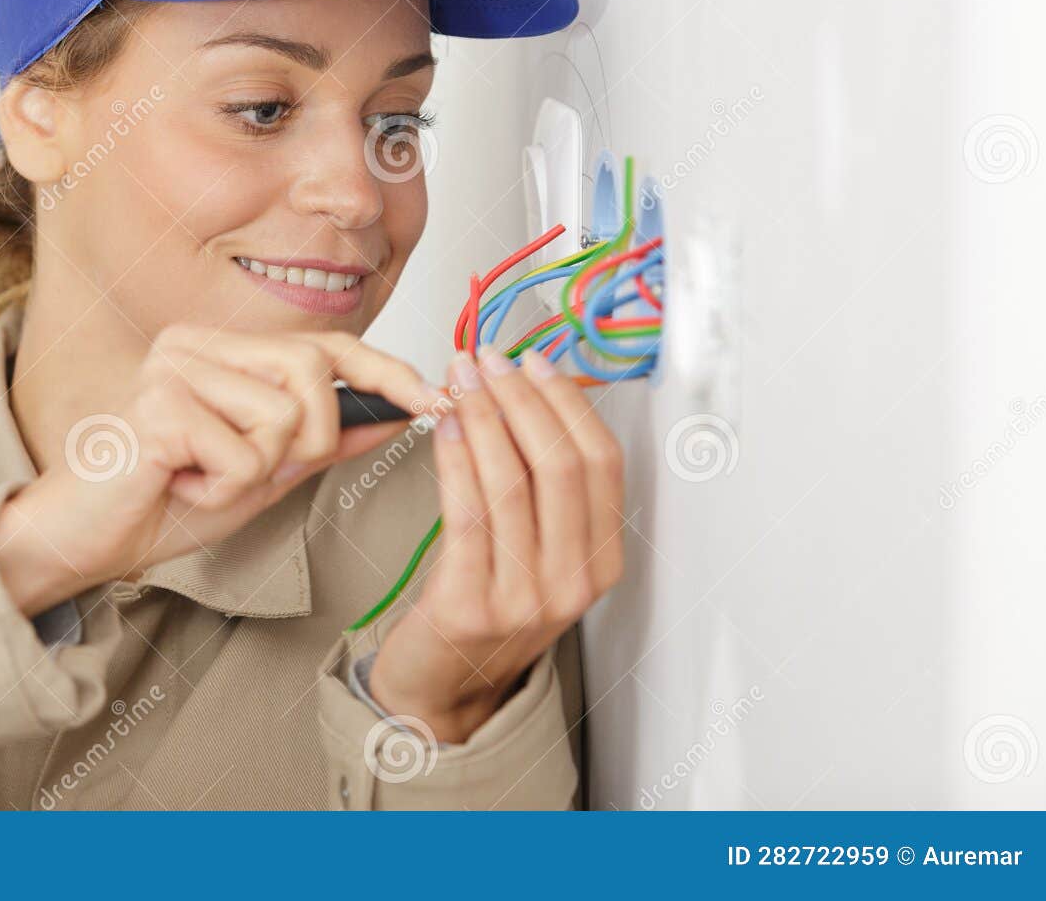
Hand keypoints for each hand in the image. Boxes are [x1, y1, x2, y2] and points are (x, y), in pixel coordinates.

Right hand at [0, 324, 439, 615]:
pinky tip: (178, 485)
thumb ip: (323, 442)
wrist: (83, 540)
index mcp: (219, 349)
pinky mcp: (160, 404)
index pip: (323, 345)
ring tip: (201, 479)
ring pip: (283, 418)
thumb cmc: (161, 503)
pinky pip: (244, 454)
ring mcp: (173, 366)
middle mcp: (194, 342)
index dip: (386, 372)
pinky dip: (224, 489)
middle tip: (247, 473)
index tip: (438, 400)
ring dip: (255, 471)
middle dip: (306, 441)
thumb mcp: (262, 473)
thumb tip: (396, 417)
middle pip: (312, 374)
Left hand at [368, 346, 624, 743]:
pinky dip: (456, 458)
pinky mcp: (471, 604)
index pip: (602, 464)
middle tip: (489, 359)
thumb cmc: (489, 606)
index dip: (568, 403)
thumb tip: (529, 395)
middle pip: (560, 465)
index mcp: (601, 562)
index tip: (535, 361)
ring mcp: (525, 598)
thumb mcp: (542, 552)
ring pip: (513, 482)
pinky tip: (443, 426)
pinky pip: (468, 514)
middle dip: (522, 398)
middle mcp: (573, 582)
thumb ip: (546, 489)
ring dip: (483, 416)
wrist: (444, 685)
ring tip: (459, 379)